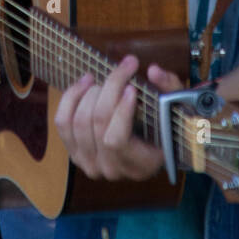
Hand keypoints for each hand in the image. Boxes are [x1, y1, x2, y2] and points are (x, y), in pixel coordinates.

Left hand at [54, 57, 182, 180]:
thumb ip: (170, 89)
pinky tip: (85, 82)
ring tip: (100, 76)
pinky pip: (63, 123)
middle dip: (108, 89)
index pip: (116, 140)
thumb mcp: (175, 109)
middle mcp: (110, 169)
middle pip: (97, 125)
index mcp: (139, 165)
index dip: (120, 111)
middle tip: (123, 69)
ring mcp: (89, 163)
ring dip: (89, 92)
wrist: (149, 147)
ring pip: (78, 122)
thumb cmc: (165, 126)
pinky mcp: (73, 152)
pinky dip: (71, 98)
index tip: (132, 88)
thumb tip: (154, 71)